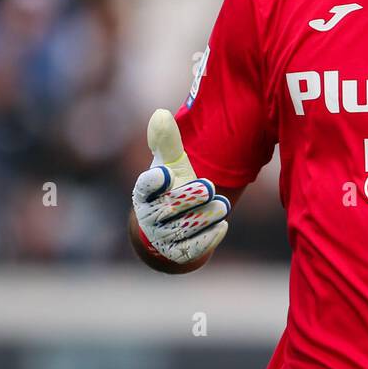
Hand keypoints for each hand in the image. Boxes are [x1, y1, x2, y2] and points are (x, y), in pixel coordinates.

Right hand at [131, 109, 230, 265]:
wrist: (172, 223)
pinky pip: (192, 249)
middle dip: (190, 198)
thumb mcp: (171, 162)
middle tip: (209, 187)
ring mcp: (163, 237)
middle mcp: (149, 217)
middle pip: (169, 209)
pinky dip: (209, 238)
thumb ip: (168, 141)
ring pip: (184, 229)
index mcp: (145, 193)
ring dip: (205, 217)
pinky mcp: (178, 253)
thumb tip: (161, 115)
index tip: (167, 174)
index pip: (145, 187)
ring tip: (222, 205)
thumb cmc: (172, 187)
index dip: (154, 182)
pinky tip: (222, 226)